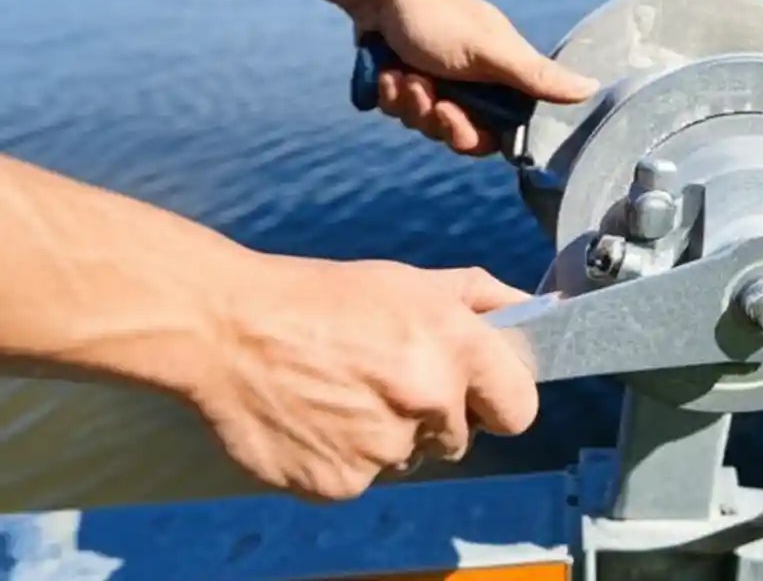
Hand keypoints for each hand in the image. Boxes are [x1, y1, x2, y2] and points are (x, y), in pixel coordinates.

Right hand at [191, 257, 537, 500]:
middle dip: (434, 414)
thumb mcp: (409, 280)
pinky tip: (317, 417)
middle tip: (386, 379)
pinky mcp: (343, 483)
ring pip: (410, 457)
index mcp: (455, 346)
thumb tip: (532, 309)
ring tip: (342, 391)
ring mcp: (386, 448)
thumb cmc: (322, 299)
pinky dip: (345, 457)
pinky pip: (363, 479)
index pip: (519, 407)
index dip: (499, 402)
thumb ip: (480, 299)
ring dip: (387, 435)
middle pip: (460, 437)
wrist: (228, 328)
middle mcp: (429, 401)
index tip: (480, 395)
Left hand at [351, 0, 598, 155]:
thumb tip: (594, 89)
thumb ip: (537, 76)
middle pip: (458, 135)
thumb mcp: (490, 51)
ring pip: (424, 125)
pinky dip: (390, 93)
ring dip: (408, 102)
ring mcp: (438, 84)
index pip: (498, 134)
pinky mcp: (408, 83)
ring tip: (401, 71)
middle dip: (434, 118)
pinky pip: (400, 111)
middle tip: (422, 90)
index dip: (472, 135)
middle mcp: (473, 85)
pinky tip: (387, 69)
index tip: (452, 115)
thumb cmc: (437, 15)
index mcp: (501, 79)